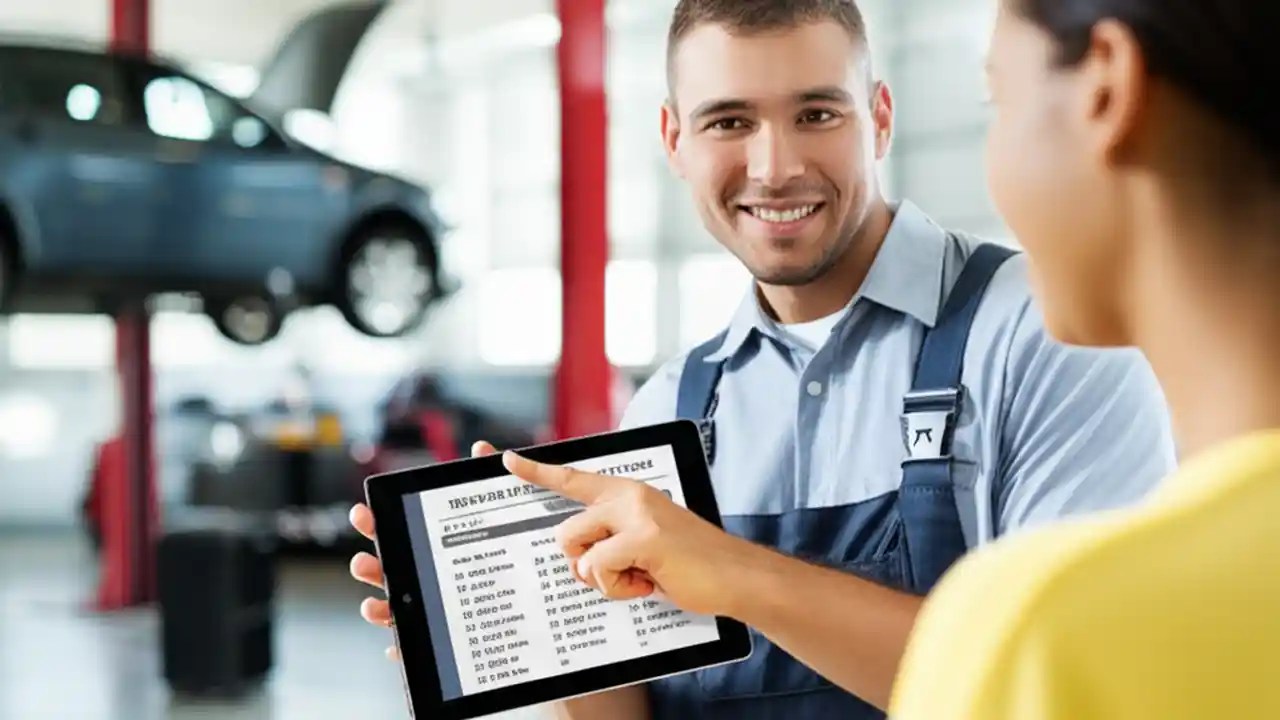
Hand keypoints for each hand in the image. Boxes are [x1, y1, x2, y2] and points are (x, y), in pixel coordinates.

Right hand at [349, 440, 500, 661]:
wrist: (536, 605)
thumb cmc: (508, 552)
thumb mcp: (503, 513)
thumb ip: (489, 483)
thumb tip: (482, 450)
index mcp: (431, 546)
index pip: (396, 531)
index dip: (375, 523)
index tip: (363, 513)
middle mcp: (423, 578)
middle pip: (388, 572)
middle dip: (370, 567)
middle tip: (362, 562)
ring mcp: (428, 611)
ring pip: (395, 612)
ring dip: (379, 609)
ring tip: (373, 605)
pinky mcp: (441, 642)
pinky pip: (418, 649)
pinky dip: (405, 649)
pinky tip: (399, 647)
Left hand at [502, 451, 750, 616]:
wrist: (733, 575)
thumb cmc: (687, 564)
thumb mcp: (642, 542)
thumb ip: (609, 539)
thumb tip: (577, 560)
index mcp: (626, 493)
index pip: (571, 478)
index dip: (535, 470)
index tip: (504, 460)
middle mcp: (627, 495)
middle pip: (565, 531)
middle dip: (584, 563)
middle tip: (625, 571)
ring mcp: (636, 513)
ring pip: (577, 551)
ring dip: (603, 578)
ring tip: (640, 574)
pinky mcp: (643, 537)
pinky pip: (598, 569)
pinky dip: (619, 588)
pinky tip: (649, 582)